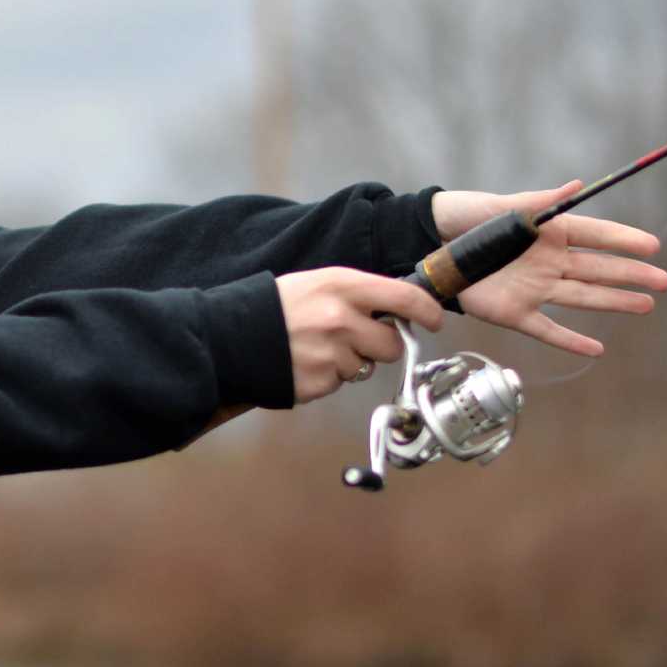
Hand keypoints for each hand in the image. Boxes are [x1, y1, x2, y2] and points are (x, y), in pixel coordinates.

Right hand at [273, 267, 445, 403]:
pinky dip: (327, 377)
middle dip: (381, 346)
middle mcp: (341, 319)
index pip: (403, 296)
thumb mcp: (317, 284)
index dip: (427, 311)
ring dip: (349, 362)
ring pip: (365, 367)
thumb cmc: (277, 307)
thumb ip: (356, 295)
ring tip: (317, 349)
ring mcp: (331, 354)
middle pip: (392, 344)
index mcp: (342, 286)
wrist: (231, 336)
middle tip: (357, 340)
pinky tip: (306, 362)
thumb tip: (393, 312)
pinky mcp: (319, 382)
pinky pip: (339, 383)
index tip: (434, 320)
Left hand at [429, 181, 666, 356]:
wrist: (435, 242)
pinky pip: (547, 329)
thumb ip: (540, 202)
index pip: (595, 236)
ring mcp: (535, 289)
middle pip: (597, 269)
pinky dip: (570, 340)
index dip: (623, 241)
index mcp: (550, 232)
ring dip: (614, 302)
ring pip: (582, 297)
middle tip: (663, 281)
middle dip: (631, 275)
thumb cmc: (473, 218)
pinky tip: (596, 349)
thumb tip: (576, 186)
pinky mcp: (515, 312)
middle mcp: (549, 262)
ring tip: (645, 305)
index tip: (652, 246)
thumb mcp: (504, 205)